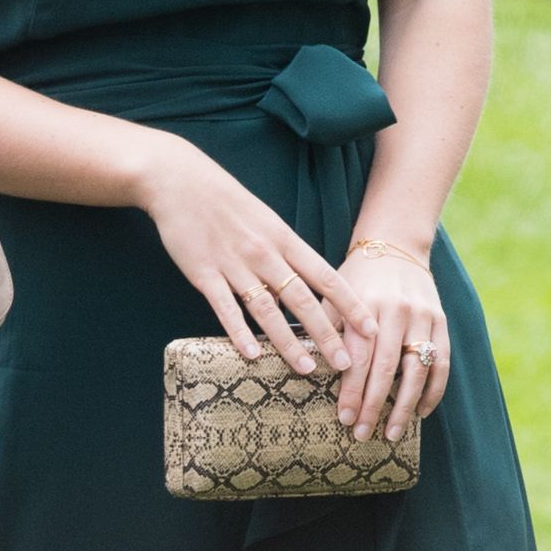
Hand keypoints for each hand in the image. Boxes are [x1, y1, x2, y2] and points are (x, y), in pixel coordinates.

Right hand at [134, 133, 375, 375]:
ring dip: (288, 342)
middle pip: (302, 300)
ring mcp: (234, 264)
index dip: (350, 305)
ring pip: (267, 310)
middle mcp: (264, 254)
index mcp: (284, 239)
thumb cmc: (226, 202)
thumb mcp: (266, 220)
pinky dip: (240, 333)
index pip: (326, 277)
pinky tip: (253, 355)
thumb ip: (286, 252)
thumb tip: (307, 284)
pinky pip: (226, 308)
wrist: (180, 181)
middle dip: (326, 334)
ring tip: (305, 369)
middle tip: (345, 364)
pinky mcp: (204, 273)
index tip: (369, 329)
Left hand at [332, 247, 450, 445]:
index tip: (343, 418)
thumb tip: (312, 372)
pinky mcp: (442, 322)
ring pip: (418, 370)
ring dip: (404, 406)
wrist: (394, 245)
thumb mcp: (333, 296)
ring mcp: (423, 317)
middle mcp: (398, 312)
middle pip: (387, 369)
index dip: (351, 391)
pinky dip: (433, 390)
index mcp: (367, 306)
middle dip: (373, 406)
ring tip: (392, 434)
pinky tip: (421, 412)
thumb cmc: (355, 278)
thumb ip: (326, 330)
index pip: (360, 358)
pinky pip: (442, 362)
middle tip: (361, 434)